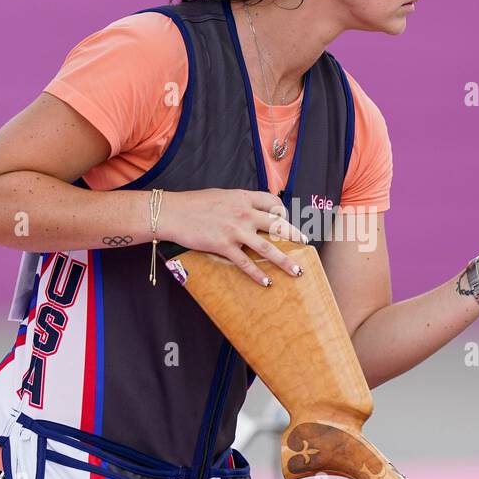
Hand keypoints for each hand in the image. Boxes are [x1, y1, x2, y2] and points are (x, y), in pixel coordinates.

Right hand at [163, 188, 310, 285]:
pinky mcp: (224, 246)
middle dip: (294, 236)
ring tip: (297, 271)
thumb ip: (238, 202)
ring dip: (285, 261)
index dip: (282, 210)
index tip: (285, 219)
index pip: (273, 201)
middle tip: (306, 244)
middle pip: (277, 225)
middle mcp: (244, 213)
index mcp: (243, 197)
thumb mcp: (221, 195)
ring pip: (268, 248)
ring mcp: (235, 231)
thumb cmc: (194, 204)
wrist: (172, 213)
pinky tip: (267, 282)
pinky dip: (258, 274)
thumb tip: (250, 209)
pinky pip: (245, 263)